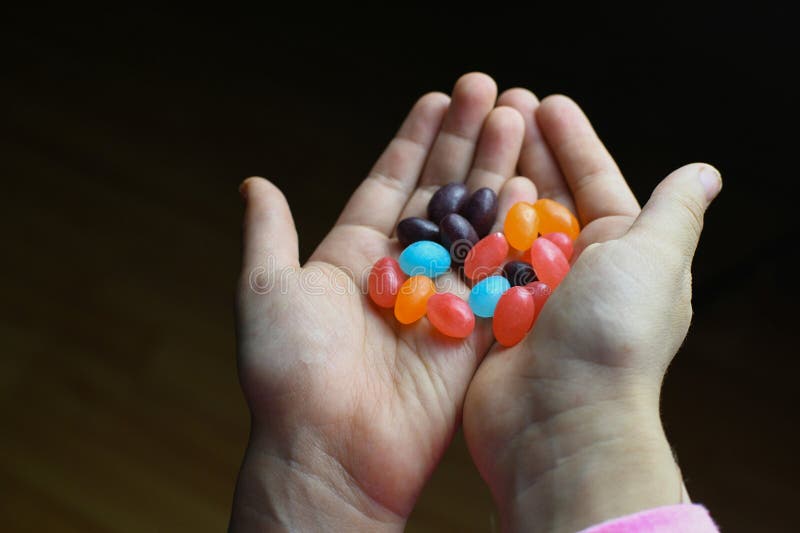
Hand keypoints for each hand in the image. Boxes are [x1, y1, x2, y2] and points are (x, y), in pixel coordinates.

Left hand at [230, 73, 530, 530]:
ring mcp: (442, 300)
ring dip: (497, 172)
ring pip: (476, 225)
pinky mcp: (473, 332)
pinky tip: (532, 186)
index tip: (438, 98)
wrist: (330, 450)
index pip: (391, 184)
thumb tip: (255, 184)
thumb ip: (270, 234)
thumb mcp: (267, 290)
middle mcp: (404, 273)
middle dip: (466, 142)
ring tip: (518, 119)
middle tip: (491, 91)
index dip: (415, 140)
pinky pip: (499, 274)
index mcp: (355, 258)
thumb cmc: (289, 373)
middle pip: (441, 195)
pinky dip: (516, 232)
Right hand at [463, 93, 721, 532]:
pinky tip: (453, 199)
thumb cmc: (612, 336)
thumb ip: (674, 211)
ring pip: (509, 225)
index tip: (546, 103)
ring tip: (475, 139)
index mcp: (622, 256)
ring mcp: (530, 296)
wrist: (558, 421)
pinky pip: (479, 263)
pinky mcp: (490, 317)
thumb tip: (706, 174)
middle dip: (527, 151)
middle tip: (500, 107)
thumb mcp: (653, 258)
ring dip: (495, 182)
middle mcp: (577, 274)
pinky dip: (469, 232)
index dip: (573, 142)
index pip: (596, 184)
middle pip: (549, 198)